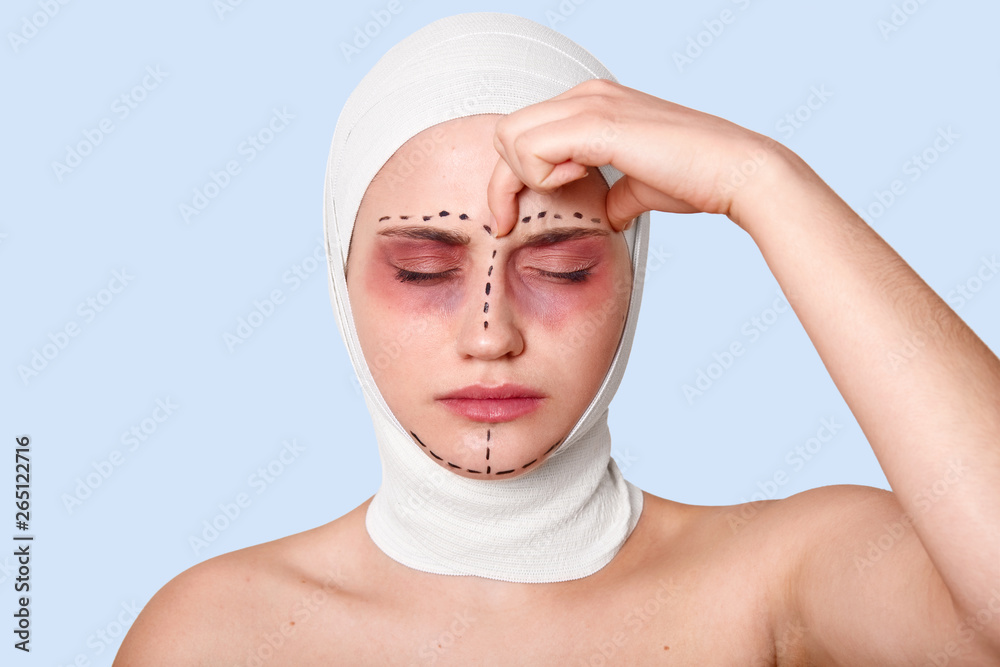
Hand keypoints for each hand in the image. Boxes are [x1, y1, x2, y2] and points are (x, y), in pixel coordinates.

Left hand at [487, 78, 793, 236]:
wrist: (733, 171)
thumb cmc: (693, 178)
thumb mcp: (639, 187)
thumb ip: (613, 195)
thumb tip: (604, 214)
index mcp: (592, 103)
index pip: (522, 134)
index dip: (510, 179)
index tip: (513, 220)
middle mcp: (586, 95)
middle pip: (504, 133)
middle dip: (504, 183)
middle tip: (515, 220)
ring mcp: (591, 103)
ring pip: (509, 136)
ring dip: (522, 179)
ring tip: (565, 192)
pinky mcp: (597, 124)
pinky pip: (532, 148)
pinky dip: (542, 175)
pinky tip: (577, 182)